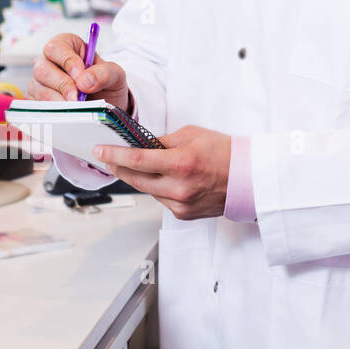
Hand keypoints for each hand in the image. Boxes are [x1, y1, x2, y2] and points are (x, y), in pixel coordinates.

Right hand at [28, 33, 129, 112]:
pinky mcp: (37, 100)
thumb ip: (105, 73)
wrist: (105, 107)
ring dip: (58, 100)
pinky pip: (37, 105)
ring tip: (76, 107)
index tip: (80, 76)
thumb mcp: (115, 75)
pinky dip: (52, 111)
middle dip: (62, 84)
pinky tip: (67, 113)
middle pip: (42, 69)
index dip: (67, 61)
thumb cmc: (106, 84)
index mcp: (68, 47)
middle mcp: (49, 62)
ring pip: (38, 89)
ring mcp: (40, 83)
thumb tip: (84, 81)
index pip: (56, 47)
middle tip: (78, 97)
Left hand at [93, 125, 231, 220]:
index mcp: (182, 162)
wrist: (249, 177)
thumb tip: (141, 145)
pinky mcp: (183, 214)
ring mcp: (180, 203)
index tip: (100, 151)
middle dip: (120, 167)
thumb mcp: (193, 135)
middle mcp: (179, 187)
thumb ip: (164, 141)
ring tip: (141, 166)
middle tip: (110, 158)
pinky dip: (158, 188)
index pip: (137, 159)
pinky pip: (161, 200)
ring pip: (147, 190)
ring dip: (140, 178)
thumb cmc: (226, 152)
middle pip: (135, 179)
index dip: (114, 155)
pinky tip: (166, 180)